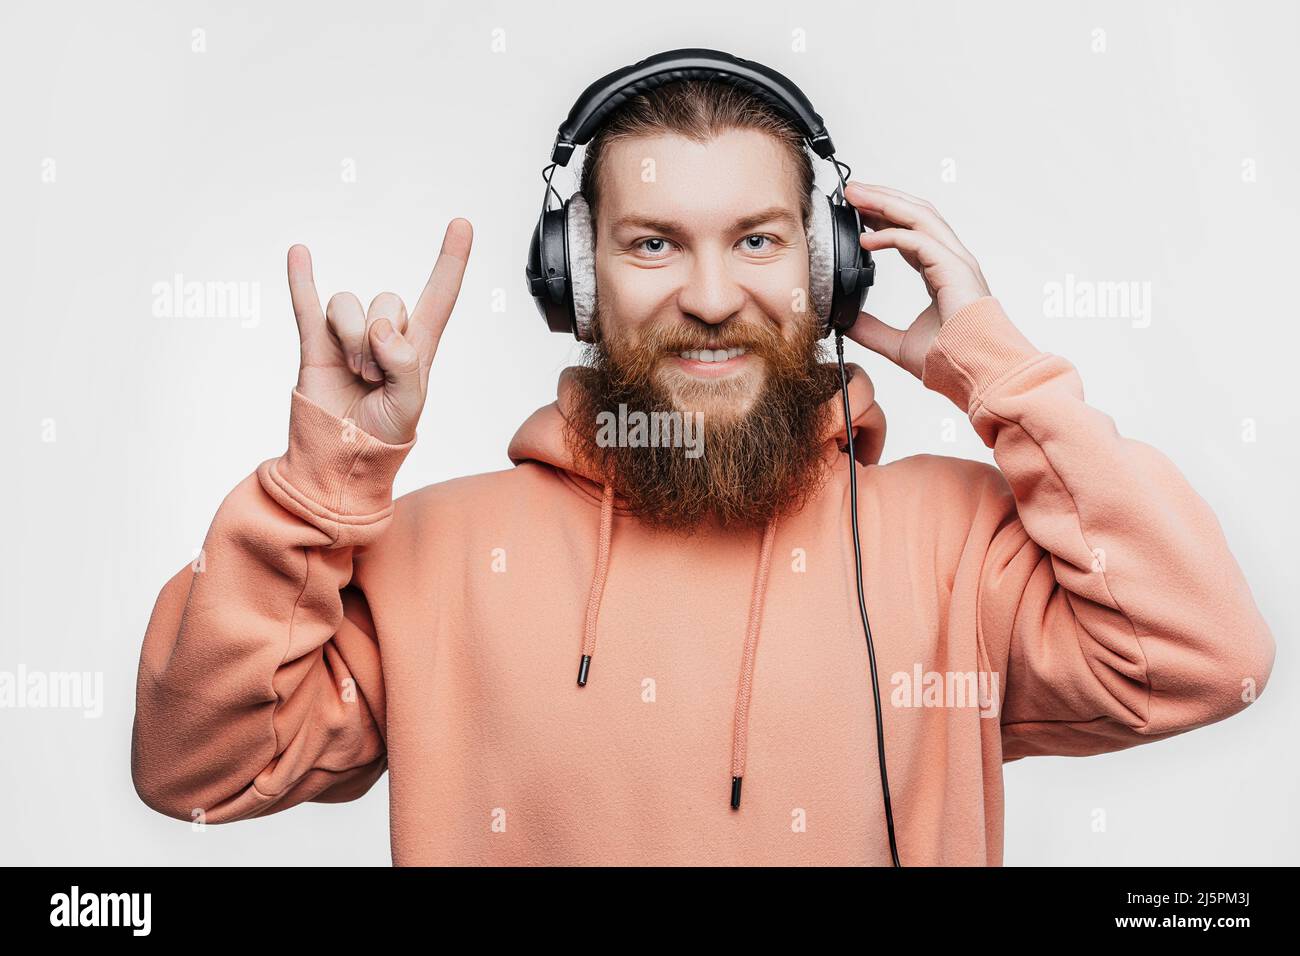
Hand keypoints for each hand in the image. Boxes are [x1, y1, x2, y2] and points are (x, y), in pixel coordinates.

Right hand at [287, 219, 472, 444]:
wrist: (341, 459)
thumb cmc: (383, 437)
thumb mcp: (410, 406)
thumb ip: (405, 365)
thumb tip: (381, 329)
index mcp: (418, 347)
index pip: (440, 295)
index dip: (451, 260)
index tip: (462, 224)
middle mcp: (385, 335)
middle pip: (386, 300)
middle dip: (378, 340)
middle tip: (374, 377)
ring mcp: (348, 337)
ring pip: (349, 304)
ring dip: (349, 337)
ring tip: (353, 373)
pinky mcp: (316, 344)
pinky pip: (307, 304)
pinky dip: (302, 280)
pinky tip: (299, 254)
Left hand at [842, 183, 990, 379]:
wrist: (976, 373)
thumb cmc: (951, 360)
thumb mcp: (898, 344)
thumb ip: (873, 330)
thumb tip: (847, 322)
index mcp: (941, 273)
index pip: (911, 233)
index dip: (884, 219)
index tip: (858, 213)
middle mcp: (951, 261)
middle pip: (915, 215)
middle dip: (882, 199)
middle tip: (852, 191)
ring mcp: (956, 262)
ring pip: (919, 217)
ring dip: (885, 203)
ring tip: (856, 196)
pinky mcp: (954, 269)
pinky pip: (919, 241)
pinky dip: (891, 236)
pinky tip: (867, 239)